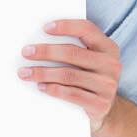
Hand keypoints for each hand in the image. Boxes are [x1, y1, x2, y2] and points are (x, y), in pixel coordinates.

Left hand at [18, 19, 122, 133]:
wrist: (105, 110)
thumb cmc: (89, 78)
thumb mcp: (90, 60)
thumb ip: (74, 48)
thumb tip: (39, 42)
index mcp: (108, 48)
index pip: (87, 29)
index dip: (66, 26)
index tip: (45, 28)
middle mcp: (111, 64)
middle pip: (72, 53)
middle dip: (46, 52)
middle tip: (26, 52)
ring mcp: (107, 85)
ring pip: (68, 75)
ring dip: (42, 73)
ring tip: (25, 72)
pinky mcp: (101, 104)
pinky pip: (71, 94)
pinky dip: (53, 89)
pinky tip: (40, 86)